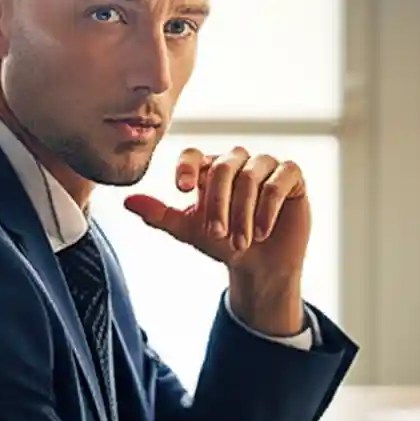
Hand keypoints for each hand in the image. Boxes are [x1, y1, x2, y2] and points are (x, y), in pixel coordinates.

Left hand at [123, 147, 309, 335]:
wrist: (260, 266)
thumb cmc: (223, 243)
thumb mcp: (189, 231)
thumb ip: (160, 215)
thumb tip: (127, 202)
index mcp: (209, 168)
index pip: (193, 154)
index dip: (186, 166)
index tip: (182, 190)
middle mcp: (237, 161)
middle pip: (222, 167)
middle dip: (218, 204)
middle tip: (217, 234)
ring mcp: (266, 165)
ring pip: (250, 176)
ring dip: (243, 213)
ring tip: (241, 242)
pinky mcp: (292, 176)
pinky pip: (279, 181)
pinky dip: (269, 208)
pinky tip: (262, 231)